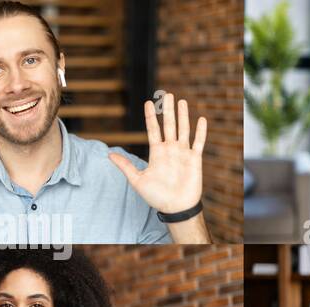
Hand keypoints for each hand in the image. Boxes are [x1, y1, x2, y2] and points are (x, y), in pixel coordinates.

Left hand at [109, 94, 206, 213]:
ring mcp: (183, 153)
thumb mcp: (137, 180)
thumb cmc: (156, 196)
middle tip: (167, 94)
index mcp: (156, 152)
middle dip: (168, 110)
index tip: (149, 102)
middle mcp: (170, 149)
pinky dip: (200, 131)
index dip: (151, 116)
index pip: (153, 129)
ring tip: (181, 101)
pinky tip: (201, 119)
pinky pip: (199, 142)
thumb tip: (109, 154)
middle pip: (169, 125)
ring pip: (183, 129)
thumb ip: (125, 166)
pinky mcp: (195, 159)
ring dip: (183, 116)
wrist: (176, 208)